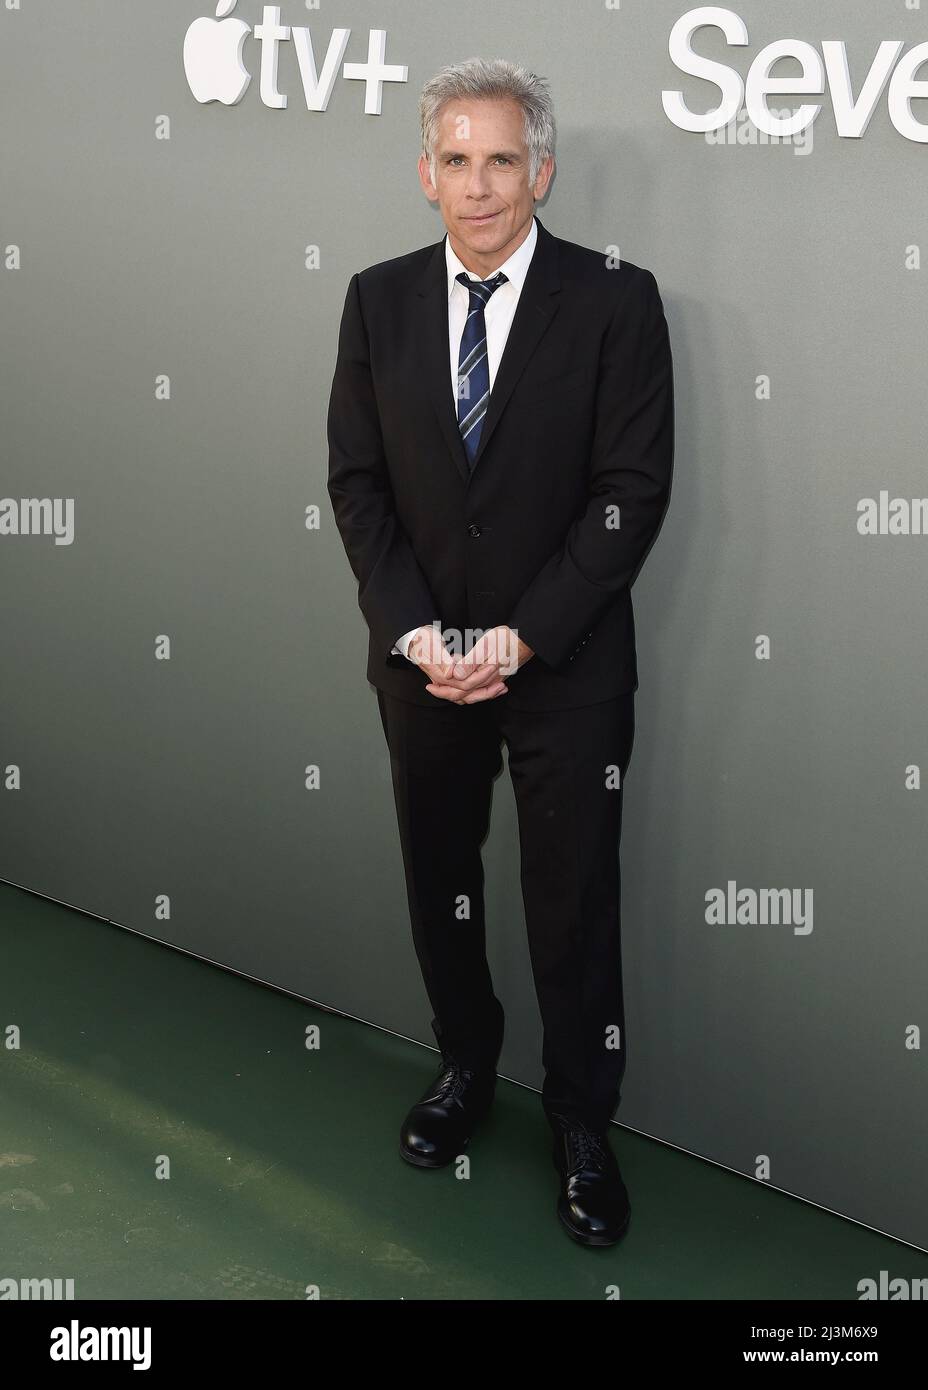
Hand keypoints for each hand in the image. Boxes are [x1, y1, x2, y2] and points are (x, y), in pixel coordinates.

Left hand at [419, 625, 533, 704]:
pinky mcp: (500, 677)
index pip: (460, 690)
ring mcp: (496, 681)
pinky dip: (470, 688)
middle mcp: (490, 683)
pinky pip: (482, 689)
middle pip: (465, 695)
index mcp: (484, 677)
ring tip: (444, 686)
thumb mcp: (485, 647)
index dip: (443, 689)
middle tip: (432, 688)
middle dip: (447, 694)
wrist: (528, 638)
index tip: (430, 685)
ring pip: (473, 693)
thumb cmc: (507, 639)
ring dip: (458, 692)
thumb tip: (454, 676)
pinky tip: (464, 680)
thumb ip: (469, 663)